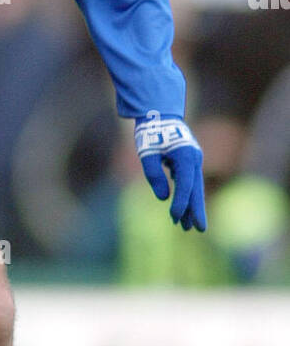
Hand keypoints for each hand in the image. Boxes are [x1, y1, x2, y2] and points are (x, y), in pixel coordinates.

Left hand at [134, 113, 206, 231]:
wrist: (159, 115)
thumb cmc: (150, 132)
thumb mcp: (147, 153)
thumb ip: (154, 175)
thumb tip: (163, 198)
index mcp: (185, 154)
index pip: (185, 183)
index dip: (181, 201)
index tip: (175, 217)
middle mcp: (194, 158)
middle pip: (196, 188)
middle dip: (196, 210)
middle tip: (198, 230)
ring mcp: (193, 160)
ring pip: (194, 188)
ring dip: (191, 207)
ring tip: (187, 227)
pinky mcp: (189, 162)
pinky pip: (190, 183)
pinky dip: (186, 197)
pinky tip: (182, 212)